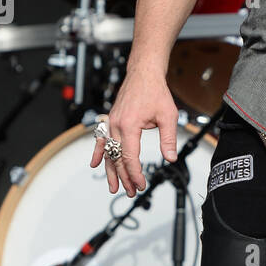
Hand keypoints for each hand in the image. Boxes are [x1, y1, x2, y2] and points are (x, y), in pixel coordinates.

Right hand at [90, 70, 178, 196]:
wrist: (143, 74)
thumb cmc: (155, 92)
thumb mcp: (168, 116)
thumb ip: (169, 138)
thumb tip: (170, 157)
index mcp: (129, 125)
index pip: (129, 157)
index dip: (135, 174)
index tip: (141, 185)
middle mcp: (116, 125)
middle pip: (117, 158)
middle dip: (124, 177)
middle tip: (131, 191)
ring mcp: (111, 122)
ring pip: (108, 152)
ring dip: (111, 171)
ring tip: (114, 187)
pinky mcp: (111, 120)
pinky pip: (101, 140)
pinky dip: (98, 153)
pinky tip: (94, 164)